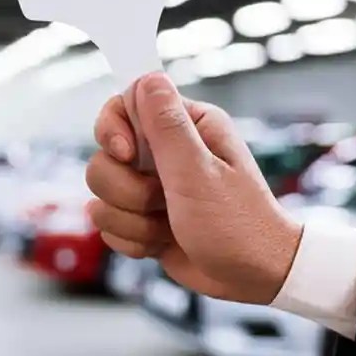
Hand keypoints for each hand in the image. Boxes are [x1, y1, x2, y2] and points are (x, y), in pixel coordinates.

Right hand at [86, 72, 301, 304]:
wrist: (253, 278)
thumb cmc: (239, 224)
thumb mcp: (199, 172)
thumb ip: (167, 126)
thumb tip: (148, 77)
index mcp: (187, 127)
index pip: (123, 104)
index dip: (113, 130)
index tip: (125, 154)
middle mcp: (166, 152)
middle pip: (103, 156)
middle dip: (125, 189)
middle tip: (162, 201)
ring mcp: (152, 186)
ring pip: (103, 193)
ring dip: (131, 219)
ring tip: (168, 227)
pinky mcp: (144, 217)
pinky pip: (109, 223)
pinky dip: (133, 239)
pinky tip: (162, 243)